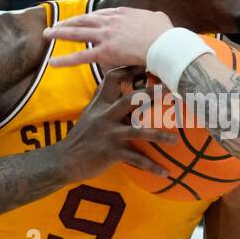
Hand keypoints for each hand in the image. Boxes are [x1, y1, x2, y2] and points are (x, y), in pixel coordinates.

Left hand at [44, 7, 174, 69]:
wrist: (164, 43)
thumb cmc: (165, 33)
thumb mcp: (158, 17)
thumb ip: (152, 17)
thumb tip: (157, 17)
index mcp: (122, 13)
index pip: (101, 14)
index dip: (90, 17)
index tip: (83, 19)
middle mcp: (110, 22)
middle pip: (84, 20)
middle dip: (69, 22)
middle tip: (57, 23)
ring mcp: (105, 36)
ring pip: (77, 33)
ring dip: (60, 33)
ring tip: (47, 34)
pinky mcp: (105, 51)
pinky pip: (81, 56)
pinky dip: (66, 59)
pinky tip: (53, 62)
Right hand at [57, 66, 175, 180]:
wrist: (64, 161)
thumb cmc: (81, 137)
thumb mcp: (90, 114)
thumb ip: (104, 102)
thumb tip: (117, 87)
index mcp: (100, 104)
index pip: (113, 79)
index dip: (130, 70)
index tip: (147, 66)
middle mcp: (105, 115)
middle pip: (131, 99)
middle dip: (153, 94)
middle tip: (173, 92)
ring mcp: (108, 134)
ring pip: (138, 131)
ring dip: (159, 135)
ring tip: (175, 140)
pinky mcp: (110, 152)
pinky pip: (135, 159)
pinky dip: (151, 166)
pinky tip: (165, 172)